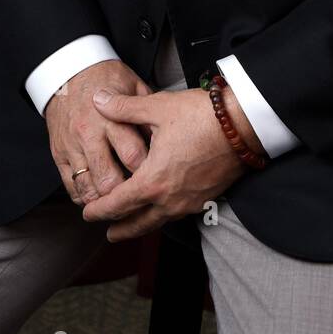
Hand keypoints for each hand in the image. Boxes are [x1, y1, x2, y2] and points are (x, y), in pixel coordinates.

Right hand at [45, 60, 153, 205]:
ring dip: (106, 200)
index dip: (149, 170)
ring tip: (121, 204)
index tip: (159, 176)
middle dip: (127, 192)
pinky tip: (100, 197)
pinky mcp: (59, 156)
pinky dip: (86, 198)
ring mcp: (72, 147)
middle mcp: (89, 135)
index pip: (133, 154)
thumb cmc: (103, 77)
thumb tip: (166, 133)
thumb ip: (148, 111)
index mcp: (110, 117)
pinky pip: (71, 187)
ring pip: (88, 188)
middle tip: (141, 196)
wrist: (66, 72)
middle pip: (109, 178)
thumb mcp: (132, 84)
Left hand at [80, 84, 256, 241]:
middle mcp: (170, 199)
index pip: (118, 203)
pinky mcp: (206, 198)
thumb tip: (98, 101)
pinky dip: (163, 216)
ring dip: (142, 226)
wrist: (244, 125)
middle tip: (108, 233)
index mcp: (153, 180)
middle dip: (120, 229)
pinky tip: (163, 208)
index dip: (99, 210)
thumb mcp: (157, 107)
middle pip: (138, 223)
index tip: (88, 214)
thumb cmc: (202, 116)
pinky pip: (178, 215)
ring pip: (159, 222)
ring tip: (132, 226)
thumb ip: (124, 108)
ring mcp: (190, 202)